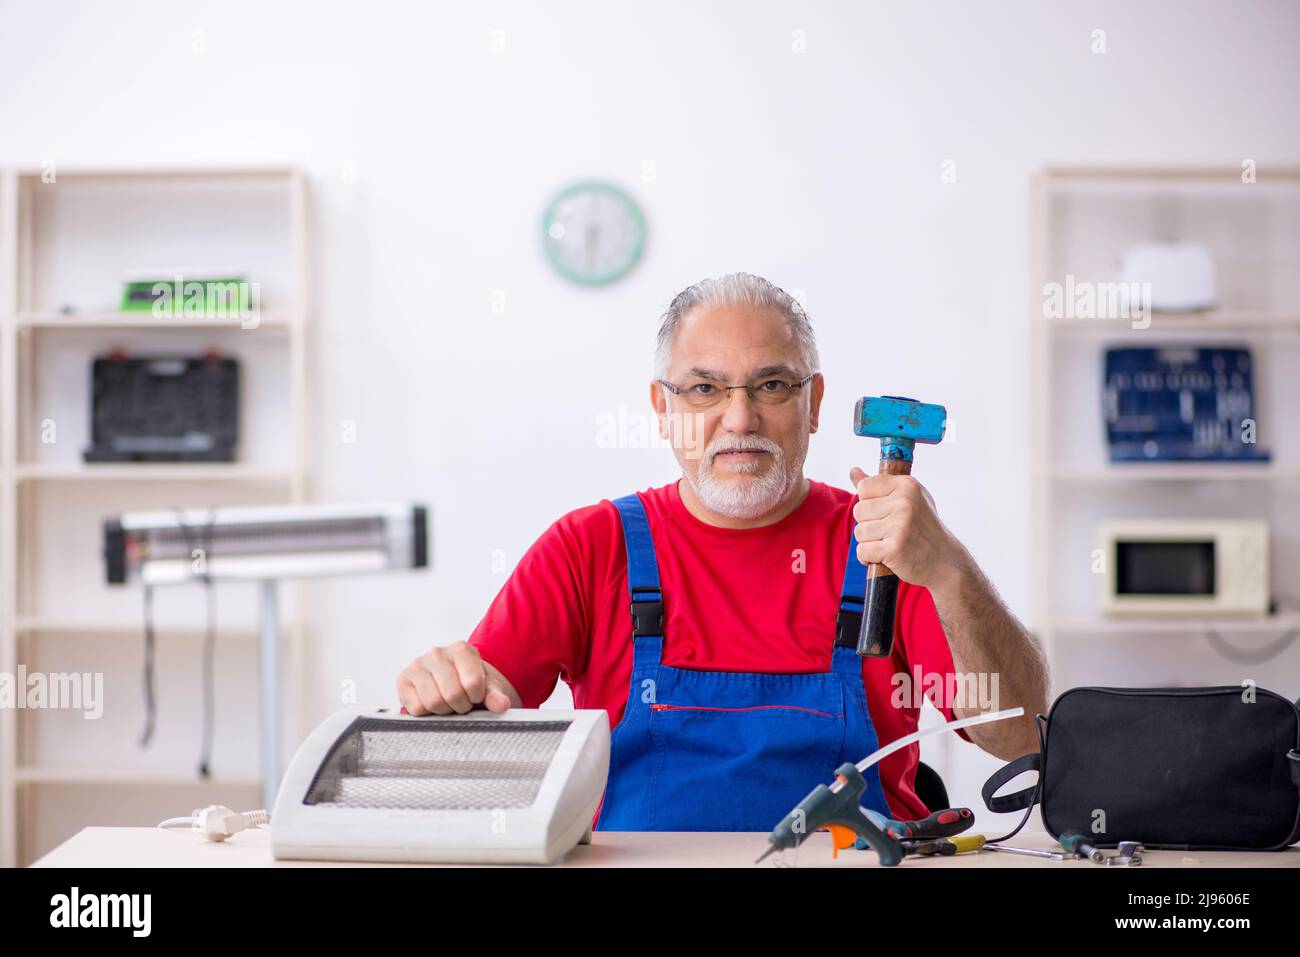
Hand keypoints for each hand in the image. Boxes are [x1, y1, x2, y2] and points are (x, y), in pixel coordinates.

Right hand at [396, 641, 521, 714]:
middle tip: (462, 703)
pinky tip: (432, 703)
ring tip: (448, 703)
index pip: (473, 682)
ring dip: (444, 711)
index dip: (477, 697)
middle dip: (461, 706)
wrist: (452, 682)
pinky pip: (416, 708)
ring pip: (433, 702)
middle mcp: (437, 653)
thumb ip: (496, 695)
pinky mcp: (402, 680)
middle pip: (452, 695)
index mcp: (462, 649)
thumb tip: (501, 705)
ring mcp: (417, 665)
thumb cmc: (472, 684)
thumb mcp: (489, 687)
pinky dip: (427, 713)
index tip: (476, 696)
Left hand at [849, 466, 967, 590]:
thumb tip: (853, 470)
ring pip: (859, 532)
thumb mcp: (908, 499)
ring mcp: (900, 525)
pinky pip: (862, 551)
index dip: (870, 503)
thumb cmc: (923, 528)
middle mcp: (904, 502)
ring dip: (870, 542)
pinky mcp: (894, 548)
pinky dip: (869, 558)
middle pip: (858, 511)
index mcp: (907, 485)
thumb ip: (879, 486)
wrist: (945, 561)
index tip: (887, 512)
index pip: (864, 487)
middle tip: (891, 532)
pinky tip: (887, 556)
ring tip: (891, 543)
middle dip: (869, 524)